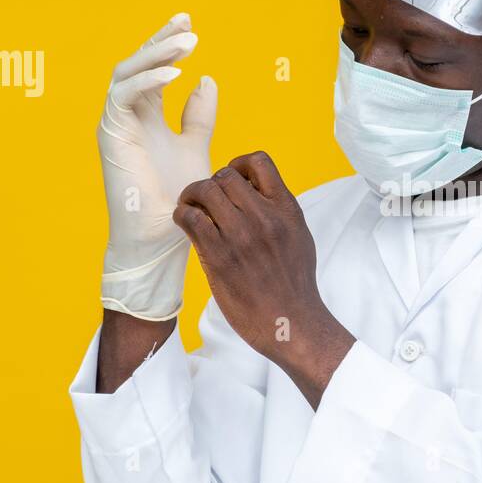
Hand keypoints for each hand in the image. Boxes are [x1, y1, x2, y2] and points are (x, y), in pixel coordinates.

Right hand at [98, 13, 216, 320]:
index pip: (154, 69)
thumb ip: (198, 115)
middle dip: (161, 40)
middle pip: (138, 64)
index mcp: (146, 115)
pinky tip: (174, 74)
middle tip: (186, 21)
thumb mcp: (196, 146)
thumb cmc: (177, 197)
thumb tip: (206, 79)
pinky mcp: (110, 134)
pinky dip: (148, 81)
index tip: (190, 25)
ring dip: (155, 54)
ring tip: (186, 42)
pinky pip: (123, 96)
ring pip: (127, 74)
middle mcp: (128, 115)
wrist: (161, 236)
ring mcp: (116, 123)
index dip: (168, 45)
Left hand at [173, 152, 354, 406]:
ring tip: (190, 209)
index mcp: (287, 209)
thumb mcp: (299, 236)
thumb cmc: (294, 283)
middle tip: (205, 200)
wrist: (292, 321)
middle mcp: (265, 217)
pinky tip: (185, 224)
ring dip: (192, 197)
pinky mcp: (219, 256)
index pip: (259, 161)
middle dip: (211, 184)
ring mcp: (241, 236)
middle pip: (225, 175)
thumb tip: (254, 193)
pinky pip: (190, 218)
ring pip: (205, 191)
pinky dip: (182, 215)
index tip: (232, 180)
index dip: (238, 164)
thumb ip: (279, 211)